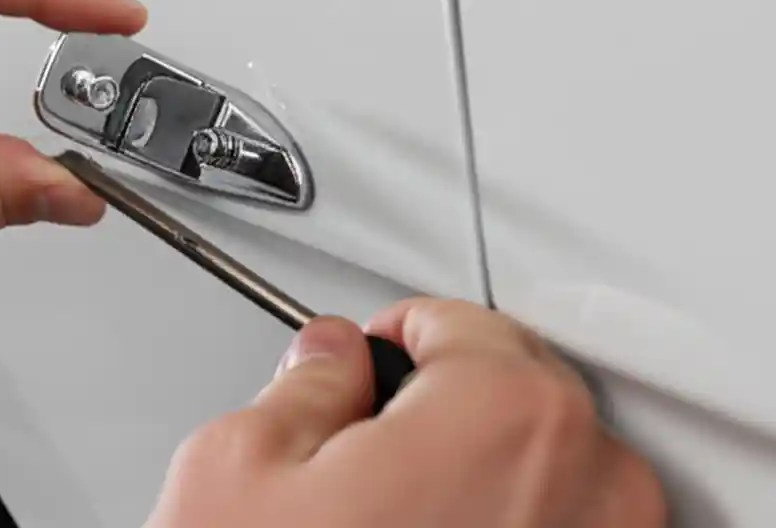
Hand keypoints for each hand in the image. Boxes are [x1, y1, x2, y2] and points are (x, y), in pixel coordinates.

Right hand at [146, 299, 665, 526]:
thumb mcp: (239, 463)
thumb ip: (302, 382)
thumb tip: (329, 358)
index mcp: (503, 414)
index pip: (456, 320)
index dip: (391, 335)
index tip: (365, 361)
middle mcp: (587, 486)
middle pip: (513, 385)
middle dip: (436, 400)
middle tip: (361, 447)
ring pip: (547, 463)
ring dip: (476, 467)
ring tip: (389, 515)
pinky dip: (506, 527)